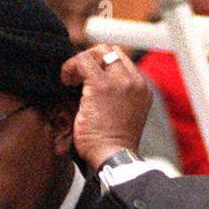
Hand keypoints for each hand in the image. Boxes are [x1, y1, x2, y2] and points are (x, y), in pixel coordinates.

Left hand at [59, 44, 151, 170]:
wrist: (113, 157)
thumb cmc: (112, 145)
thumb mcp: (123, 115)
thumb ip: (115, 96)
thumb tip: (91, 82)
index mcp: (142, 89)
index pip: (121, 60)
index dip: (100, 64)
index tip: (86, 78)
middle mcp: (135, 82)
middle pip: (110, 51)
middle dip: (90, 59)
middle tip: (76, 77)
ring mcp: (121, 82)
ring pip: (97, 52)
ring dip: (80, 63)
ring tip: (71, 81)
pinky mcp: (102, 86)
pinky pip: (83, 61)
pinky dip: (71, 67)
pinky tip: (66, 81)